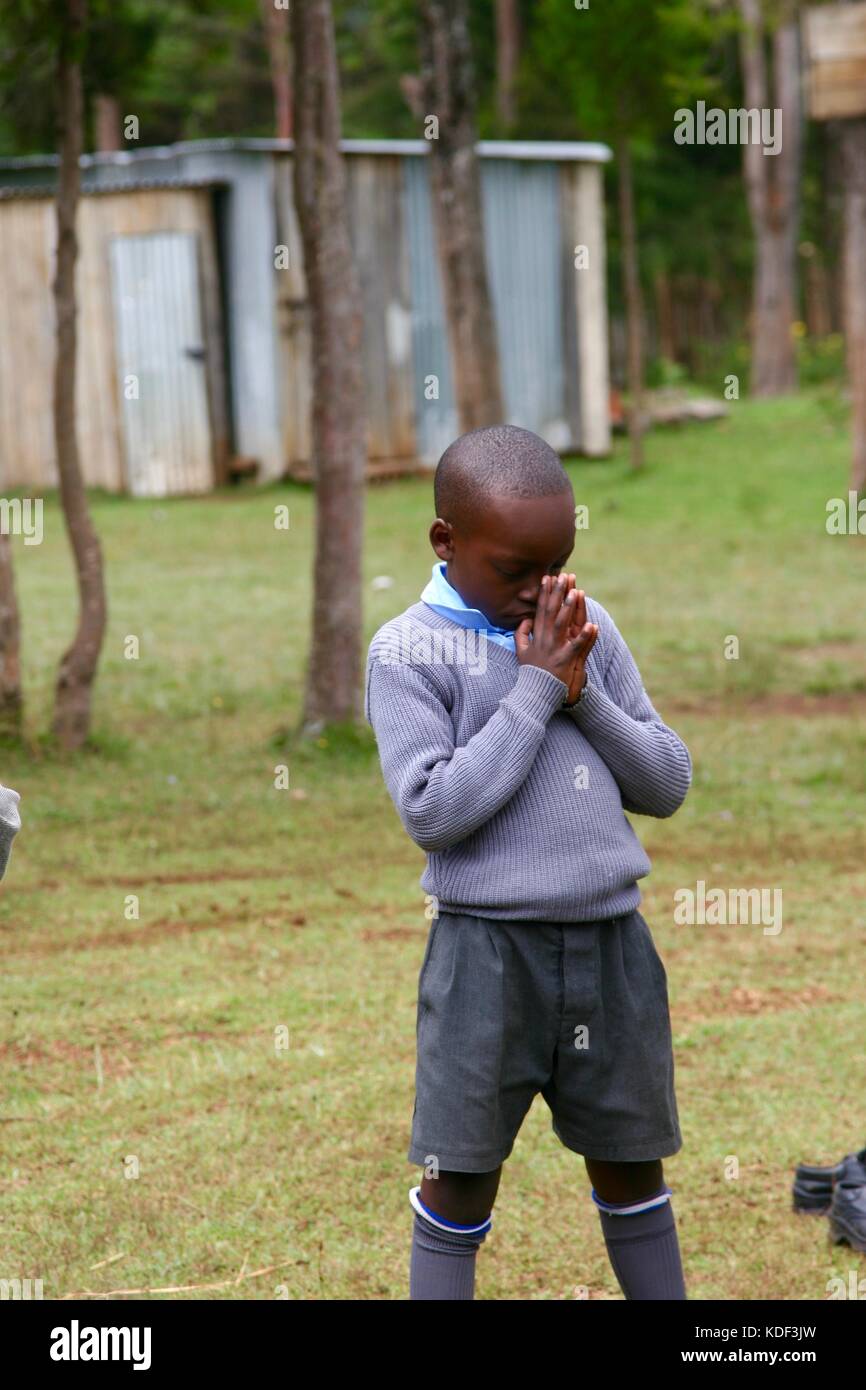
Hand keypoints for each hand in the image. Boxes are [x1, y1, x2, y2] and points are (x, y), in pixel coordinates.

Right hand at [514, 573, 595, 695]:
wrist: (534, 692)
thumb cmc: (530, 672)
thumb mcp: (521, 651)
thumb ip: (521, 634)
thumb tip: (524, 620)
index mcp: (536, 636)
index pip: (540, 610)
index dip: (544, 593)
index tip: (547, 577)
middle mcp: (544, 639)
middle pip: (551, 612)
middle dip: (557, 593)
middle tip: (563, 576)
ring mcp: (554, 649)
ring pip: (562, 624)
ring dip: (568, 608)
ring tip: (575, 592)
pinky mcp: (564, 661)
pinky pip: (575, 647)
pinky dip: (584, 637)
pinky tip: (592, 625)